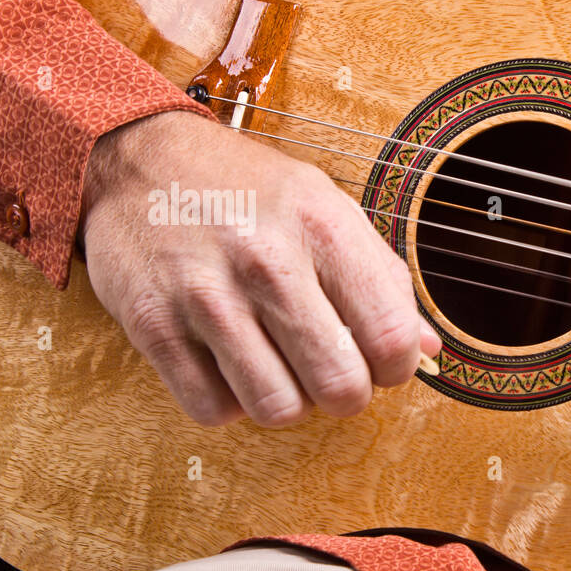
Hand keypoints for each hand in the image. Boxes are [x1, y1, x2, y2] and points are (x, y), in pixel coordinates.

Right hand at [79, 110, 440, 426]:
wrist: (141, 161)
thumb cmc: (251, 193)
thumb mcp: (329, 211)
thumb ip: (383, 280)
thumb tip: (430, 351)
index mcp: (324, 228)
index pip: (390, 339)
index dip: (397, 369)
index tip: (382, 363)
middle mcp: (267, 261)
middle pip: (340, 387)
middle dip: (346, 395)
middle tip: (332, 372)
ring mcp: (205, 296)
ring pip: (277, 409)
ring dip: (287, 401)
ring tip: (280, 366)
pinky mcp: (152, 326)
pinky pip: (213, 409)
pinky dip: (229, 402)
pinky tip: (232, 365)